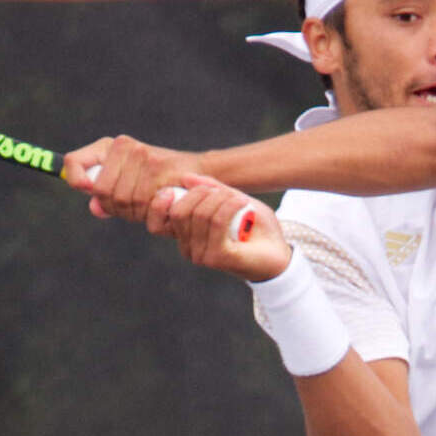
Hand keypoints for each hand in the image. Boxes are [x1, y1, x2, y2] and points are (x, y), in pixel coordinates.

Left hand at [67, 135, 200, 221]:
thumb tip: (95, 207)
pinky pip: (142, 202)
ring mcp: (140, 155)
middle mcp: (123, 146)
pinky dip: (152, 212)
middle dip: (117, 208)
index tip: (87, 189)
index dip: (75, 178)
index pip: (75, 162)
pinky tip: (162, 205)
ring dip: (137, 213)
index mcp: (110, 147)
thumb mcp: (130, 186)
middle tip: (134, 209)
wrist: (199, 173)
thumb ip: (108, 197)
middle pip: (102, 192)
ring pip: (122, 200)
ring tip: (151, 206)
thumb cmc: (161, 182)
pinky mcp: (156, 168)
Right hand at [150, 176, 288, 281]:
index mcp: (185, 236)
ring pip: (199, 214)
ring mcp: (202, 255)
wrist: (279, 253)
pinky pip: (216, 221)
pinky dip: (229, 206)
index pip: (156, 223)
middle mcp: (188, 248)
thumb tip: (186, 178)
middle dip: (201, 193)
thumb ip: (210, 189)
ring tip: (239, 200)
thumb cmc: (254, 227)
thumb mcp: (230, 199)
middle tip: (224, 192)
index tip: (175, 188)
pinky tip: (242, 204)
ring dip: (221, 198)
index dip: (159, 203)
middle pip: (179, 212)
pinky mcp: (218, 258)